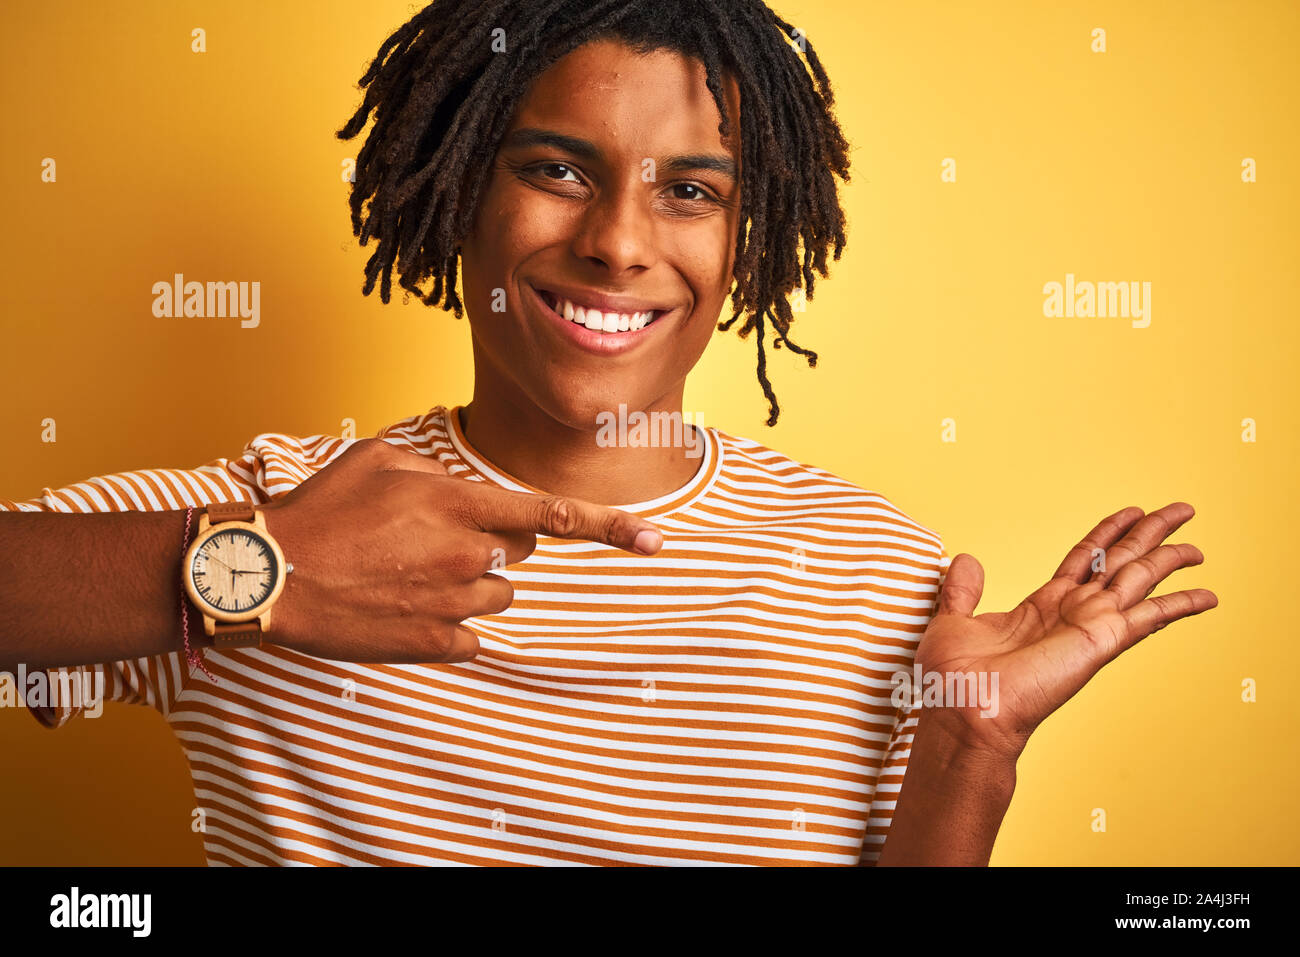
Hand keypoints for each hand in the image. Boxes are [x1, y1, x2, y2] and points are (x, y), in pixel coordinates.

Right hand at [256, 438, 663, 663]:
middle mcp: (466, 554)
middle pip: (521, 551)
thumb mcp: (375, 459)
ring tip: (408, 573)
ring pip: (498, 593)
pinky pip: (470, 634)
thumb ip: (434, 467)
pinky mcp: (435, 644)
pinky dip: (446, 621)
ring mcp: (452, 604)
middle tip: (433, 538)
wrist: (268, 577)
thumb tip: (458, 485)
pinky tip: (402, 606)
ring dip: (469, 582)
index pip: (551, 514)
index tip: (654, 540)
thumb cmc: (318, 512)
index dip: (609, 526)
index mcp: (457, 503)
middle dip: (494, 541)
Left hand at [910, 503, 1217, 759]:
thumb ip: (962, 590)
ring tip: (1198, 545)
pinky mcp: (1102, 639)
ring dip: (1171, 557)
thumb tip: (966, 559)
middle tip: (1182, 509)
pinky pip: (1150, 616)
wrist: (964, 712)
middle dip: (1151, 532)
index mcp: (1042, 605)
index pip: (1084, 557)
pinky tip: (1208, 596)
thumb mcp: (953, 621)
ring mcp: (1091, 625)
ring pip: (1140, 578)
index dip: (1109, 532)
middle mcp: (1073, 612)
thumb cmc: (954, 681)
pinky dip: (1181, 605)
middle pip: (1121, 559)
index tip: (1131, 512)